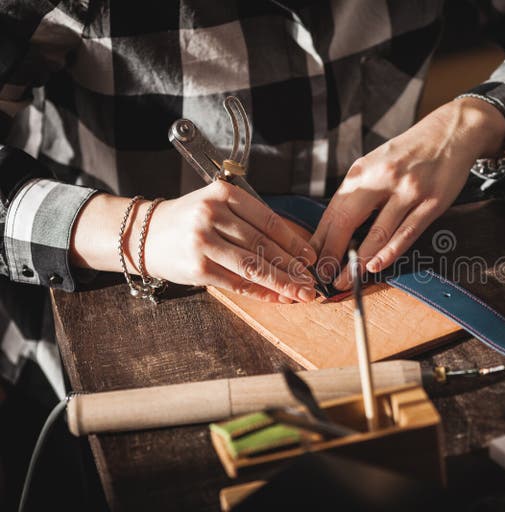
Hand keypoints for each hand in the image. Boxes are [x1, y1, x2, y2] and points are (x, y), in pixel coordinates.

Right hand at [142, 180, 317, 302]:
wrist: (142, 235)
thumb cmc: (188, 221)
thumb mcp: (217, 206)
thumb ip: (249, 222)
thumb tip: (293, 250)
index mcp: (223, 194)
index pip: (268, 221)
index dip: (294, 242)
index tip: (311, 257)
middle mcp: (212, 215)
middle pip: (264, 245)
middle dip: (292, 267)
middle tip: (311, 281)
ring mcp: (203, 242)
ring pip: (253, 266)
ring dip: (282, 283)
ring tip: (301, 293)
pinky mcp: (197, 267)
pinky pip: (237, 282)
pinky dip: (260, 292)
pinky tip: (277, 298)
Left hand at [310, 97, 504, 289]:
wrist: (451, 131)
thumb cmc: (410, 152)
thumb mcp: (376, 163)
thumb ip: (360, 192)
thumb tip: (337, 227)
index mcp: (363, 170)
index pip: (334, 210)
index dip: (320, 239)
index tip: (311, 261)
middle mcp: (382, 178)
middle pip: (348, 221)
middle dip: (332, 253)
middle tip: (323, 276)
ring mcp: (408, 190)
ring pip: (378, 232)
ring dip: (359, 261)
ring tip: (346, 280)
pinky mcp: (431, 202)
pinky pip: (407, 232)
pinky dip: (390, 252)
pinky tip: (376, 266)